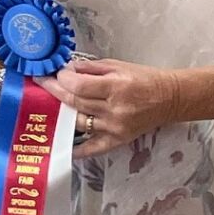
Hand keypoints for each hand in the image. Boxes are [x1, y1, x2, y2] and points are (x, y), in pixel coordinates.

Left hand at [37, 59, 179, 159]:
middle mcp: (114, 109)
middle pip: (74, 102)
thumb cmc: (145, 78)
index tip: (56, 73)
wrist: (170, 98)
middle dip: (54, 91)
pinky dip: (77, 149)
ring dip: (60, 113)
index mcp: (116, 87)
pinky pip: (92, 147)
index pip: (78, 85)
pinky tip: (61, 145)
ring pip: (78, 122)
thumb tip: (66, 70)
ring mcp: (114, 127)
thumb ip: (90, 68)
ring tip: (48, 104)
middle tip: (42, 84)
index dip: (62, 79)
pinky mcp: (117, 140)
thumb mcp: (119, 65)